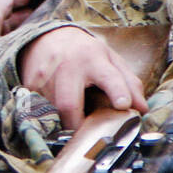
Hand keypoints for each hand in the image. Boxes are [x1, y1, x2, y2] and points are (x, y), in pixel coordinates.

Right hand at [20, 26, 147, 129]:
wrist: (49, 38)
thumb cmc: (85, 53)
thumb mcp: (111, 60)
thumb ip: (129, 83)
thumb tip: (142, 109)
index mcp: (93, 59)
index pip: (108, 76)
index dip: (117, 91)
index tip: (124, 105)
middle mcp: (67, 67)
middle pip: (69, 104)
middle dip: (77, 124)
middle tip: (86, 134)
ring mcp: (45, 77)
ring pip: (53, 111)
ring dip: (64, 122)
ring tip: (73, 118)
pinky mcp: (30, 86)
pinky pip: (40, 111)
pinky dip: (50, 117)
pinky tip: (55, 110)